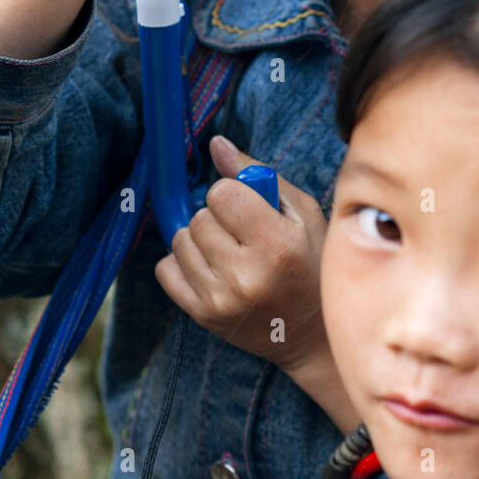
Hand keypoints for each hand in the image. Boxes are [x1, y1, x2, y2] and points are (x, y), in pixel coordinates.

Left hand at [155, 135, 327, 372]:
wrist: (312, 334)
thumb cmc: (312, 264)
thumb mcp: (303, 214)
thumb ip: (259, 176)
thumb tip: (216, 145)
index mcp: (277, 245)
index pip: (222, 193)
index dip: (233, 193)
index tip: (249, 207)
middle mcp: (245, 275)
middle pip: (199, 217)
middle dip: (218, 217)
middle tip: (243, 234)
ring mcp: (220, 300)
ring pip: (180, 241)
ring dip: (200, 239)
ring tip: (230, 252)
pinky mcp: (202, 316)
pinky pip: (165, 270)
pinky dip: (183, 262)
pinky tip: (211, 268)